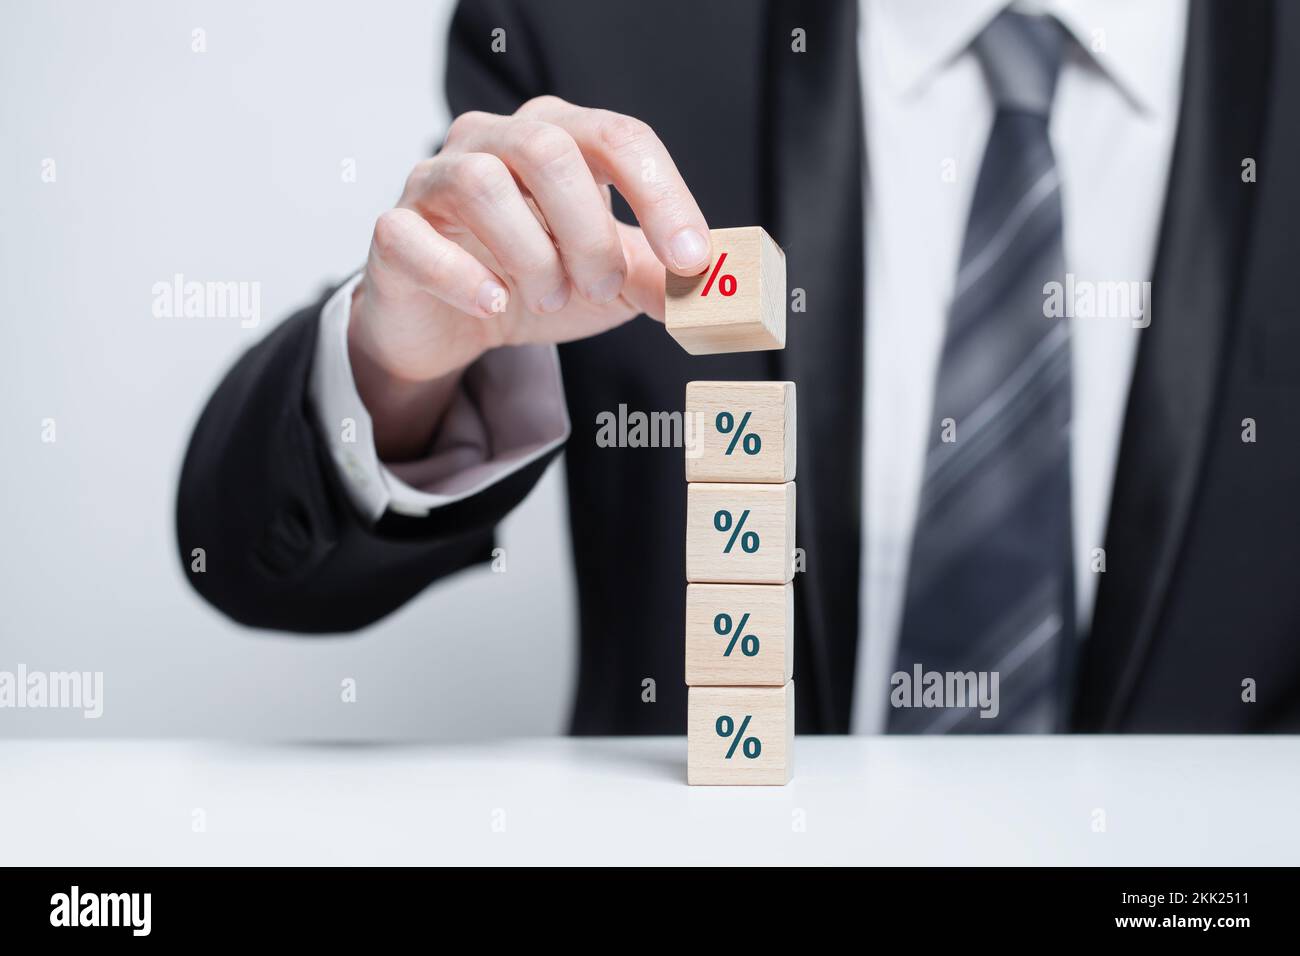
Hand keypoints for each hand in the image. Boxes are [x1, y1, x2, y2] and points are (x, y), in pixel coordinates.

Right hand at [347, 96, 711, 459]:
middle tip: (603, 286)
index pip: (619, 139)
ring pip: (481, 184)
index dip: (663, 197)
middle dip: (589, 231)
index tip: (691, 260)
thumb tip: (713, 289)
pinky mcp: (394, 231)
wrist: (451, 324)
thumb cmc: (532, 283)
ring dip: (531, 254)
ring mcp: (435, 180)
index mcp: (558, 137)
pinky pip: (414, 236)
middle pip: (549, 151)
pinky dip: (462, 275)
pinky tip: (492, 303)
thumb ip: (659, 280)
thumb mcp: (610, 284)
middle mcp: (493, 140)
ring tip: (549, 296)